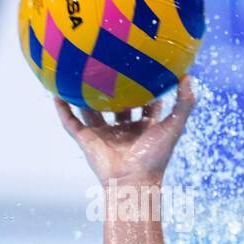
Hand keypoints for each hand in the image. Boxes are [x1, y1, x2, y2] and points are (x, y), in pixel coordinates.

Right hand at [55, 76, 195, 184]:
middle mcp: (124, 131)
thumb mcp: (173, 126)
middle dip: (114, 88)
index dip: (147, 89)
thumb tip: (188, 76)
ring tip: (76, 72)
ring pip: (91, 110)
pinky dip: (62, 108)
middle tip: (108, 63)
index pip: (147, 105)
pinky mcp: (86, 140)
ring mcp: (104, 135)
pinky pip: (70, 121)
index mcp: (145, 129)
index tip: (144, 68)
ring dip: (83, 95)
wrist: (132, 180)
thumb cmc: (155, 157)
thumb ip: (184, 104)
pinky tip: (55, 91)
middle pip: (118, 105)